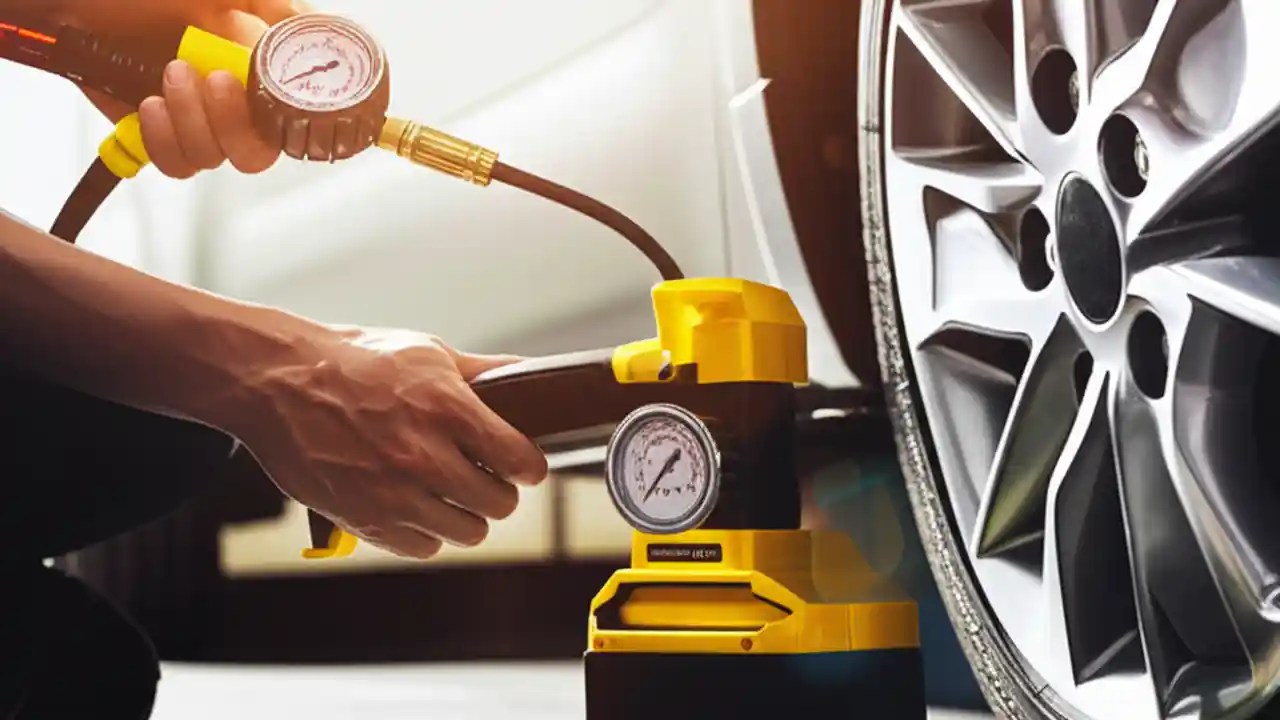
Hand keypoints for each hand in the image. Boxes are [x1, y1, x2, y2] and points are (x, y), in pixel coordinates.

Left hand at [56, 0, 312, 177]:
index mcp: (257, 67)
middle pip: (258, 151)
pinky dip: (163, 141)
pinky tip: (151, 107)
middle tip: (213, 82)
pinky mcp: (162, 135)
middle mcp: (233, 100)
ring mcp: (197, 119)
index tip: (259, 87)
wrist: (77, 8)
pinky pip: (176, 163)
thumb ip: (273, 11)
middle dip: (233, 124)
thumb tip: (308, 32)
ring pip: (215, 158)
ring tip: (168, 77)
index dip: (283, 114)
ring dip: (192, 123)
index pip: (294, 115)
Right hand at [236, 326, 548, 558]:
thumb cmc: (353, 361)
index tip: (524, 465)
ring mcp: (393, 494)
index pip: (519, 460)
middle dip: (500, 490)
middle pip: (498, 503)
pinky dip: (427, 532)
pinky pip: (423, 548)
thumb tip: (528, 374)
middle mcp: (422, 456)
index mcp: (445, 408)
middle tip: (486, 476)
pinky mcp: (364, 521)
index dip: (528, 466)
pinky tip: (417, 505)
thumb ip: (482, 372)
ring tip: (450, 492)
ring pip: (467, 532)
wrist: (277, 383)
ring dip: (466, 514)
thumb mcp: (425, 352)